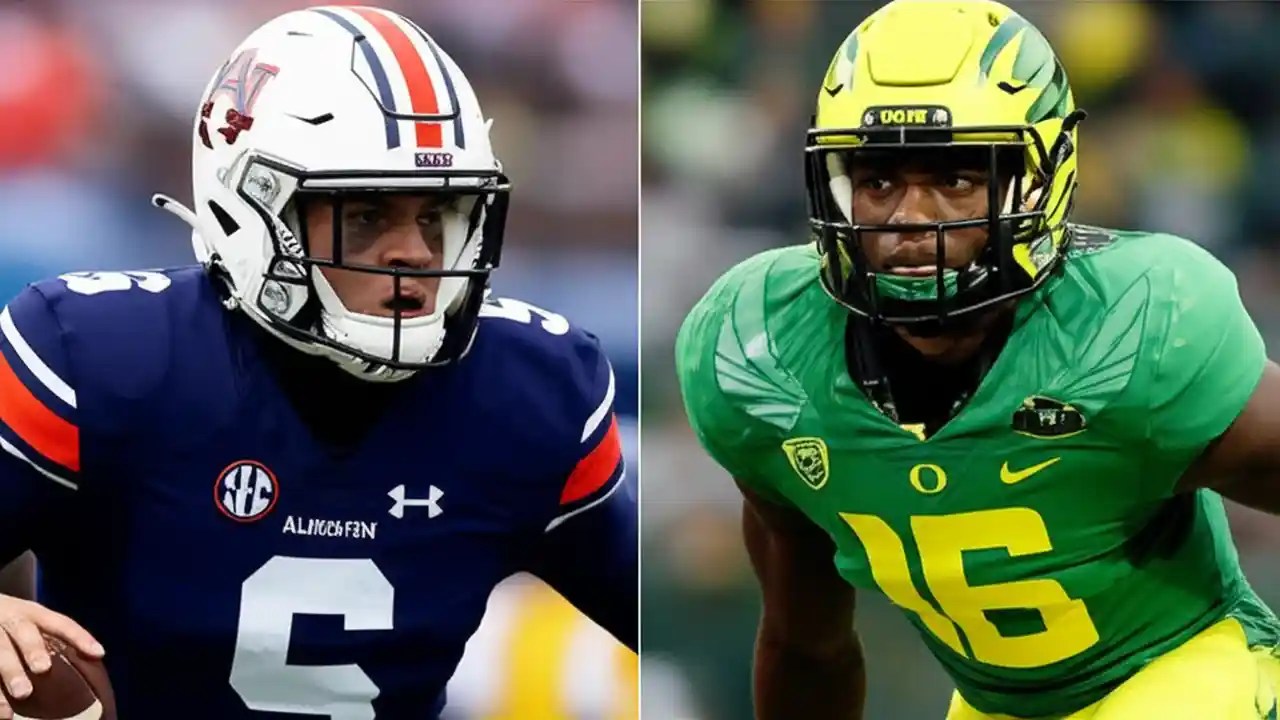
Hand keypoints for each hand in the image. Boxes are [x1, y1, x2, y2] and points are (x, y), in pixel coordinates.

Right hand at [0, 595, 102, 717]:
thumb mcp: (28, 621)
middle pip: (23, 631)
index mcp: (32, 613)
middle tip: (42, 668)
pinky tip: (2, 711)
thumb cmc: (9, 624)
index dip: (79, 636)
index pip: (60, 623)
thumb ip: (51, 638)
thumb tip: (90, 660)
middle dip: (33, 649)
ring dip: (10, 672)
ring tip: (22, 694)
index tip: (98, 653)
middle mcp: (11, 619)